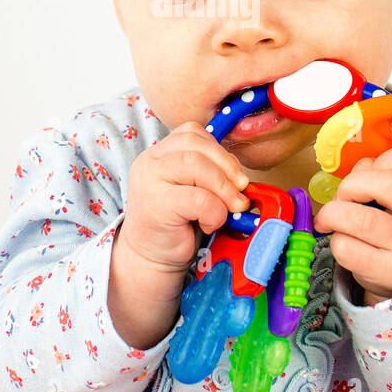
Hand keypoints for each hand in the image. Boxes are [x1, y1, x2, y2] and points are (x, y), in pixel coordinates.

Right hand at [118, 121, 251, 278]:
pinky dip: (215, 212)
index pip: (192, 133)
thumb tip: (242, 177)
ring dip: (224, 189)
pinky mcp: (157, 204)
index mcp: (158, 153)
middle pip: (196, 146)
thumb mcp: (194, 190)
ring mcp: (149, 181)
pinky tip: (208, 224)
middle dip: (227, 169)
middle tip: (241, 194)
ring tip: (230, 209)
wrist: (151, 259)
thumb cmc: (176, 225)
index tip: (235, 175)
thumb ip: (211, 174)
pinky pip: (200, 199)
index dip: (220, 151)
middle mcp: (149, 161)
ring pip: (198, 166)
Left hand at [312, 143, 391, 304]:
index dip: (386, 158)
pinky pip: (347, 247)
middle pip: (387, 183)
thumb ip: (384, 175)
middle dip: (351, 184)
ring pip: (361, 219)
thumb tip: (353, 176)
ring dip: (334, 213)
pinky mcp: (388, 271)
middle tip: (344, 196)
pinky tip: (343, 240)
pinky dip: (336, 240)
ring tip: (331, 218)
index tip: (373, 170)